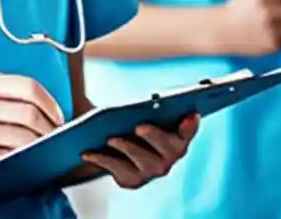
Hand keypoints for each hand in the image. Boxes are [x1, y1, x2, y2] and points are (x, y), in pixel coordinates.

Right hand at [0, 75, 64, 181]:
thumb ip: (15, 98)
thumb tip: (56, 116)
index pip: (29, 87)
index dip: (50, 102)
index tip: (58, 116)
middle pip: (30, 114)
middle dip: (50, 127)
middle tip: (54, 136)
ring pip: (25, 137)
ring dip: (41, 145)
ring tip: (43, 148)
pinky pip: (14, 157)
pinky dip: (27, 159)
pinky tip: (26, 159)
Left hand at [82, 114, 199, 189]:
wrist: (116, 148)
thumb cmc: (133, 122)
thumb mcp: (143, 112)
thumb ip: (150, 107)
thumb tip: (144, 100)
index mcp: (179, 136)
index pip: (189, 131)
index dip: (191, 125)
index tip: (190, 114)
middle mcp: (170, 156)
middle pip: (167, 148)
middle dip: (154, 136)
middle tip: (139, 126)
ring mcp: (153, 170)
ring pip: (143, 161)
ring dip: (127, 148)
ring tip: (111, 139)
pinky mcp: (133, 181)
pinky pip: (119, 170)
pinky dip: (103, 160)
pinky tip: (88, 152)